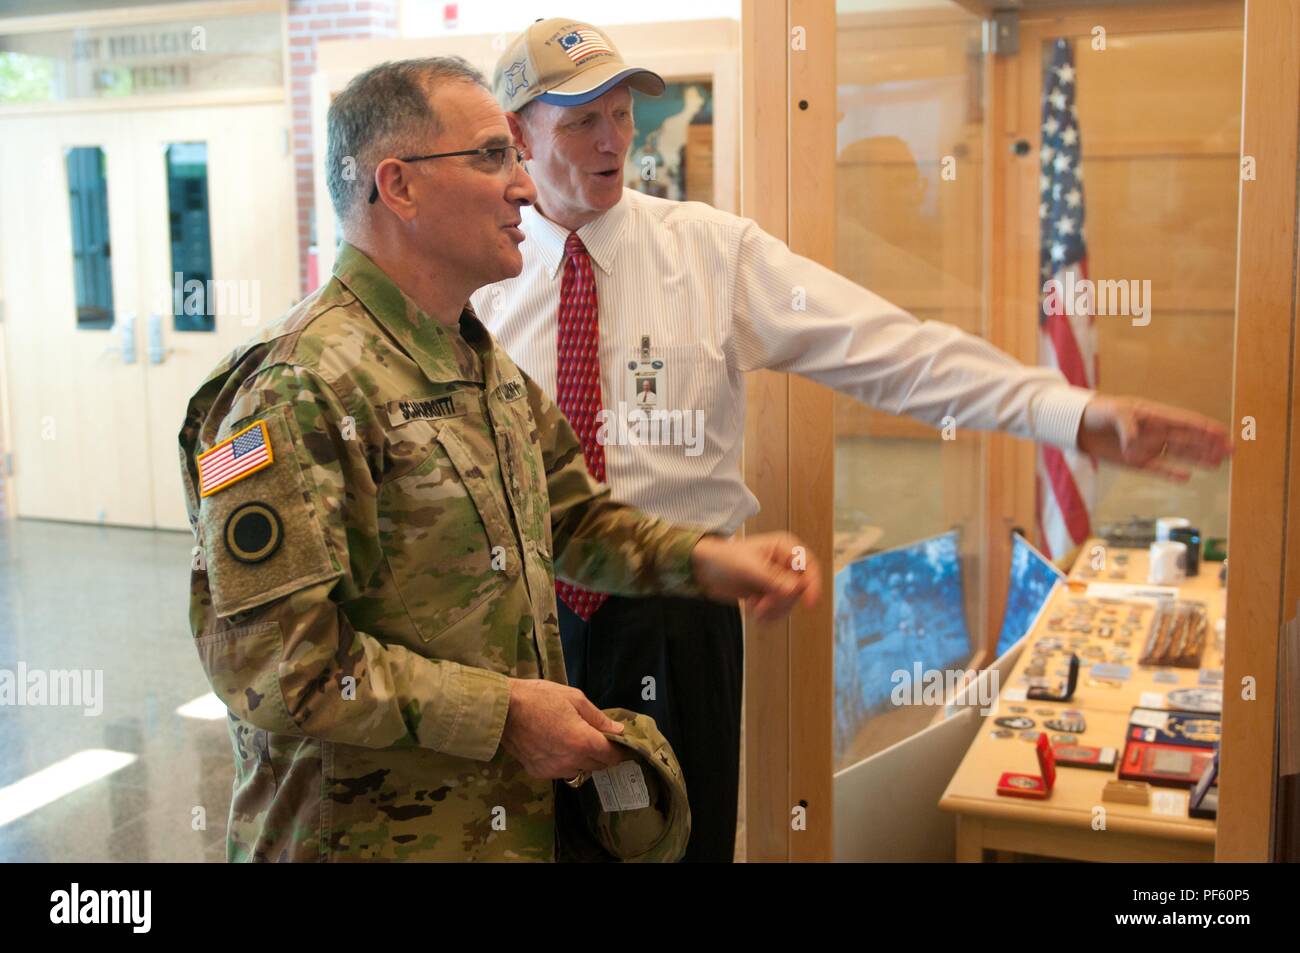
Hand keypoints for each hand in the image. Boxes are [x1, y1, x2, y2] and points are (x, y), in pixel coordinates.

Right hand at [499, 678, 623, 779]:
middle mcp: (572, 761)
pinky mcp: (539, 773)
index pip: (612, 757)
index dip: (618, 750)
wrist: (503, 710)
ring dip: (583, 759)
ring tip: (572, 739)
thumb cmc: (540, 698)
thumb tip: (618, 730)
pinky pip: (561, 771)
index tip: (618, 743)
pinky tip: (555, 746)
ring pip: (580, 770)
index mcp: (583, 741)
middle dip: (601, 753)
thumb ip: (598, 717)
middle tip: (594, 736)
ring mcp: (554, 770)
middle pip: (598, 765)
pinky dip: (564, 762)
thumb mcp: (574, 698)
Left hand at [690, 531, 821, 622]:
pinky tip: (753, 610)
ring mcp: (780, 580)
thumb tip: (796, 589)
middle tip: (759, 605)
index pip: (809, 566)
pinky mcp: (772, 594)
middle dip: (779, 601)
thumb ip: (773, 579)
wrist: (705, 570)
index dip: (813, 585)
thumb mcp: (749, 568)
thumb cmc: (725, 559)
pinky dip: (767, 615)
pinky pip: (780, 611)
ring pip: (790, 603)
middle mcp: (786, 564)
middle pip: (799, 590)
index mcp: (785, 547)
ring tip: (752, 606)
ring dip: (771, 610)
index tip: (809, 604)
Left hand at [1076, 395, 1231, 481]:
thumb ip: (1126, 425)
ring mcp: (1148, 447)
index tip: (1224, 434)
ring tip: (1219, 463)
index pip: (1186, 422)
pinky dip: (1171, 473)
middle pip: (1189, 439)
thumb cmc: (1098, 411)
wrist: (1078, 425)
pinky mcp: (1136, 462)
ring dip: (1199, 458)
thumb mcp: (1113, 412)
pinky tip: (1187, 477)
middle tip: (1231, 451)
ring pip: (1180, 454)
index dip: (1206, 428)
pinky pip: (1158, 469)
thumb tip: (1133, 445)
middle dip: (1210, 444)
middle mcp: (1157, 432)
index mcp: (1156, 415)